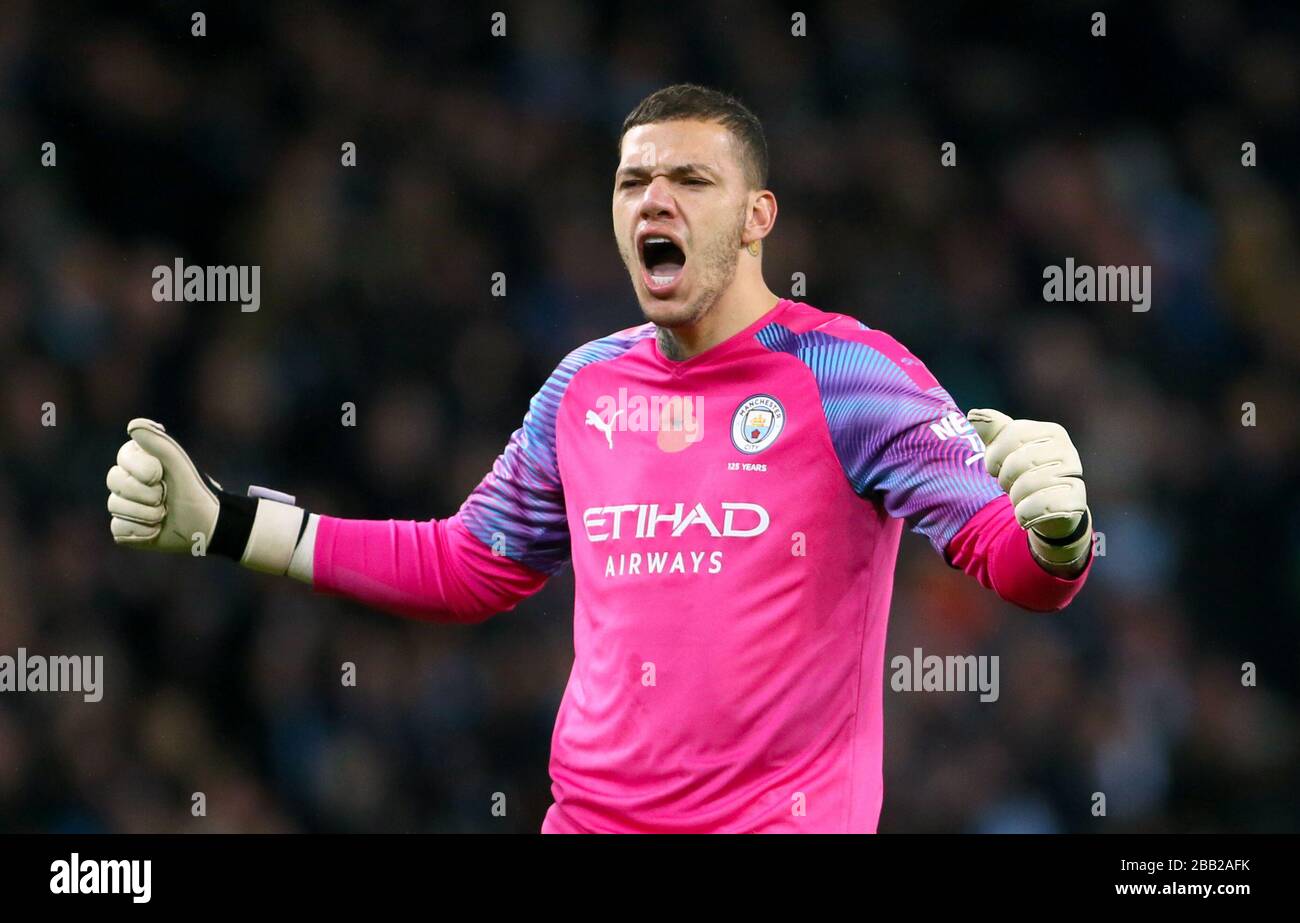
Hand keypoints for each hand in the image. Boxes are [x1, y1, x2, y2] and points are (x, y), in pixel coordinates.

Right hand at [107, 419, 220, 552]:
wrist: (207, 525)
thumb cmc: (194, 490)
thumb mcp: (178, 464)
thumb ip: (159, 443)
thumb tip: (133, 425)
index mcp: (137, 460)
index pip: (123, 458)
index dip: (143, 470)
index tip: (162, 476)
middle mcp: (126, 481)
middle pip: (114, 482)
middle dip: (145, 493)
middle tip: (165, 498)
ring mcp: (123, 505)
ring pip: (115, 507)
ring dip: (147, 514)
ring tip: (165, 514)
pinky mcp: (125, 529)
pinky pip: (119, 530)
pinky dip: (141, 533)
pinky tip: (156, 529)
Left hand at [967, 408, 1090, 570]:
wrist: (1052, 510)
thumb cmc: (1026, 474)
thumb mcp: (1008, 450)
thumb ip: (994, 431)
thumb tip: (975, 415)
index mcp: (1051, 432)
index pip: (1012, 434)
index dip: (994, 455)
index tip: (996, 467)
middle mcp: (1067, 450)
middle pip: (1017, 461)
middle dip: (1005, 479)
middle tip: (1011, 485)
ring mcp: (1073, 476)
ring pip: (1026, 485)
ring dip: (1015, 498)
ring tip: (1021, 499)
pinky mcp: (1076, 502)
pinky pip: (1039, 506)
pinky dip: (1025, 513)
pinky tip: (1027, 514)